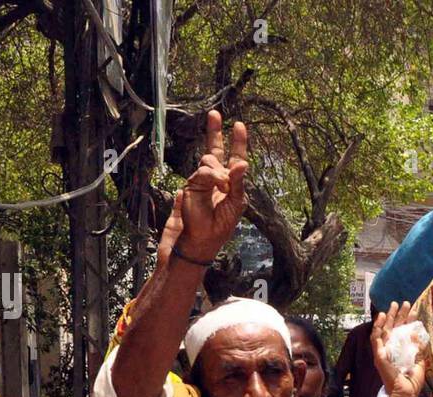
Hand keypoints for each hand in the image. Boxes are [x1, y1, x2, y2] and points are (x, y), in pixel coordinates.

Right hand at [160, 110, 248, 265]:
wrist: (192, 246)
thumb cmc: (215, 231)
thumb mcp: (233, 208)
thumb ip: (236, 185)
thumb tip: (243, 164)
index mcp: (231, 187)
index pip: (235, 159)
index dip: (238, 142)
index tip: (239, 124)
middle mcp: (215, 182)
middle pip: (216, 152)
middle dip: (216, 133)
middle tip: (215, 114)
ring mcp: (200, 183)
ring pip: (208, 162)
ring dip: (216, 171)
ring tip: (220, 187)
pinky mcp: (189, 188)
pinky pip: (199, 174)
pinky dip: (208, 178)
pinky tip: (211, 187)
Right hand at [371, 301, 426, 396]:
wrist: (405, 394)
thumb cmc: (412, 383)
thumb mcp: (419, 363)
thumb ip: (419, 349)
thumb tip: (418, 333)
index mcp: (400, 351)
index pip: (403, 331)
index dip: (408, 320)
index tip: (414, 310)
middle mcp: (391, 350)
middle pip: (394, 327)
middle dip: (400, 314)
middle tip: (406, 303)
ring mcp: (384, 352)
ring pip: (384, 329)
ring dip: (389, 316)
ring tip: (395, 305)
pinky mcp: (379, 355)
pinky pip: (375, 338)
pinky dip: (377, 326)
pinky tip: (383, 317)